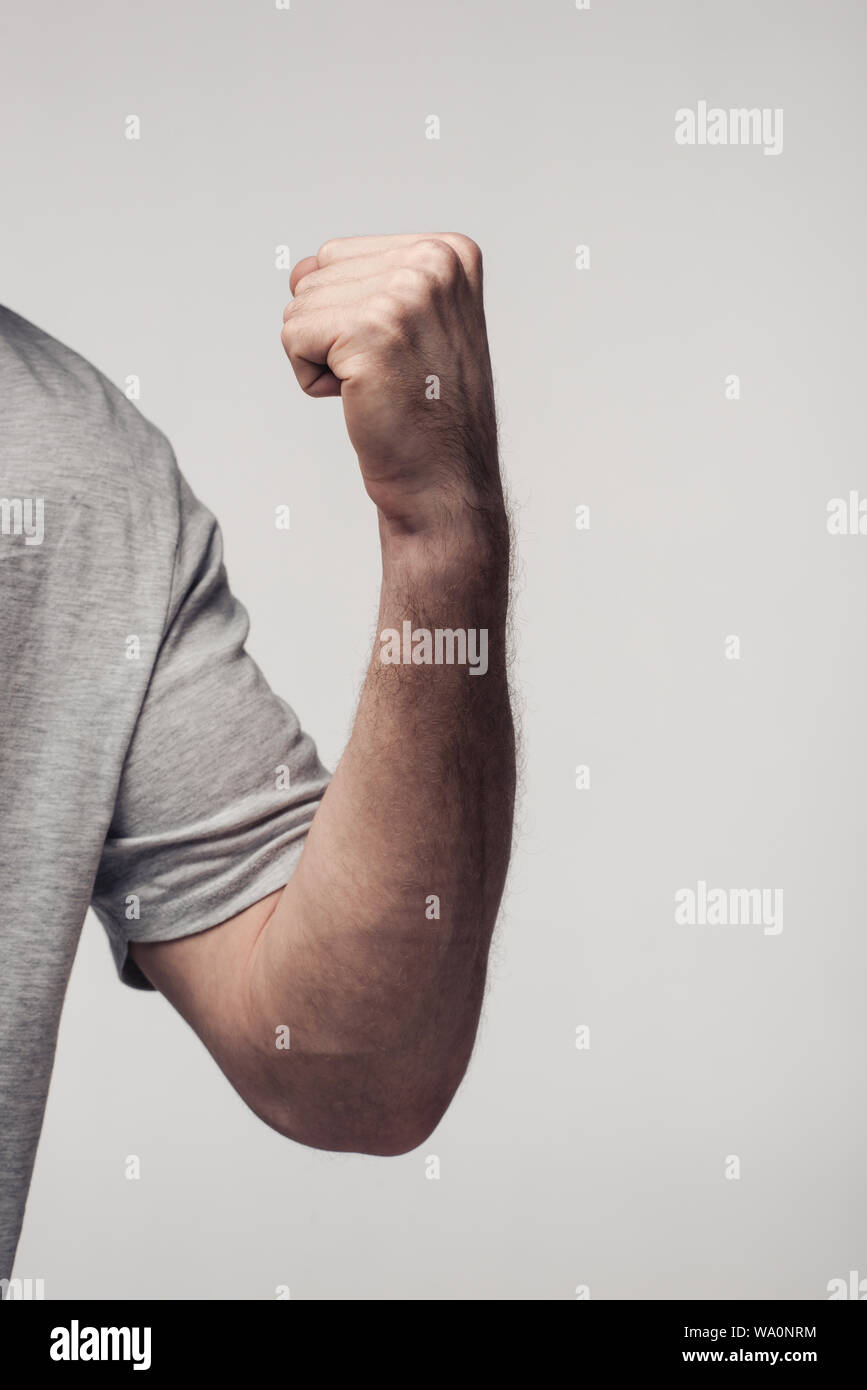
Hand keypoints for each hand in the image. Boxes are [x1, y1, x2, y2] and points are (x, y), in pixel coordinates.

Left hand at [281, 233, 500, 533]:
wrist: (444, 482)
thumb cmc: (426, 412)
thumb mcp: (414, 323)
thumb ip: (366, 281)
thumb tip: (299, 269)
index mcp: (449, 252)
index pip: (340, 256)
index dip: (350, 314)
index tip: (400, 353)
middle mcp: (433, 263)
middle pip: (316, 276)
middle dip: (331, 334)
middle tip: (387, 375)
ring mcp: (404, 294)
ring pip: (300, 306)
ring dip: (322, 357)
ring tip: (376, 387)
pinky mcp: (369, 331)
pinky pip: (293, 338)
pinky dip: (312, 378)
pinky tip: (360, 397)